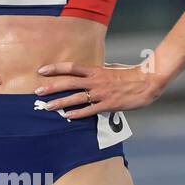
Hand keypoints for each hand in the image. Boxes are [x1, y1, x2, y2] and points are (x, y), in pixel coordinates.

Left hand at [33, 61, 160, 116]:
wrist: (147, 81)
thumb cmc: (131, 74)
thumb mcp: (113, 68)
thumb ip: (100, 70)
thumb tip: (92, 69)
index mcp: (96, 70)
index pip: (71, 67)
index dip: (55, 68)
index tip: (42, 70)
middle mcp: (95, 81)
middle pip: (68, 83)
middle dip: (52, 87)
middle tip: (37, 91)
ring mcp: (101, 94)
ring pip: (75, 98)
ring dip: (60, 103)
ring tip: (48, 107)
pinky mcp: (107, 105)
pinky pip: (89, 110)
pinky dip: (77, 114)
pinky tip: (67, 116)